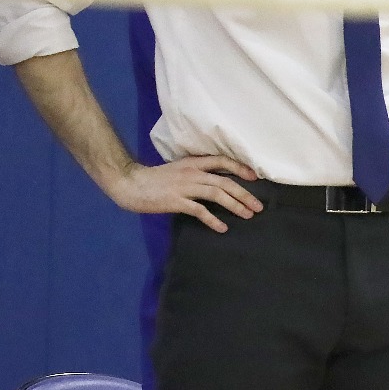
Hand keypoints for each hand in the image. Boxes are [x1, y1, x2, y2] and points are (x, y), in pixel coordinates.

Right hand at [104, 155, 262, 233]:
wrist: (129, 183)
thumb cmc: (154, 179)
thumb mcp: (178, 170)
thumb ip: (196, 173)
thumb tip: (216, 183)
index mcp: (193, 163)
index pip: (221, 161)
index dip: (239, 168)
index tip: (254, 177)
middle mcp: (192, 173)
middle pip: (224, 181)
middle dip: (244, 194)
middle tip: (258, 206)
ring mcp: (184, 186)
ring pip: (216, 194)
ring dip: (235, 205)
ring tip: (247, 215)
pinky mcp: (176, 201)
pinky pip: (199, 210)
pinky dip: (213, 220)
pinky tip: (222, 228)